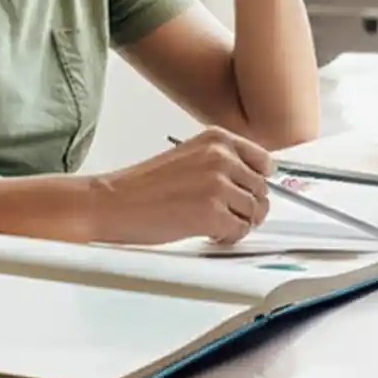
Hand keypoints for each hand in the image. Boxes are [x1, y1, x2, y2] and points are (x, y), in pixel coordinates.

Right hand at [89, 127, 272, 244]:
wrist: (112, 202)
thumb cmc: (144, 185)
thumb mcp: (189, 157)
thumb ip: (221, 163)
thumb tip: (252, 183)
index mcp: (217, 139)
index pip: (264, 161)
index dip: (256, 182)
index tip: (247, 193)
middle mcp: (222, 157)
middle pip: (262, 190)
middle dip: (247, 207)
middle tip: (224, 215)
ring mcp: (219, 185)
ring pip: (255, 213)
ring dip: (238, 224)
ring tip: (212, 224)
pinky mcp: (212, 213)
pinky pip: (239, 232)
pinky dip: (227, 238)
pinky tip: (206, 233)